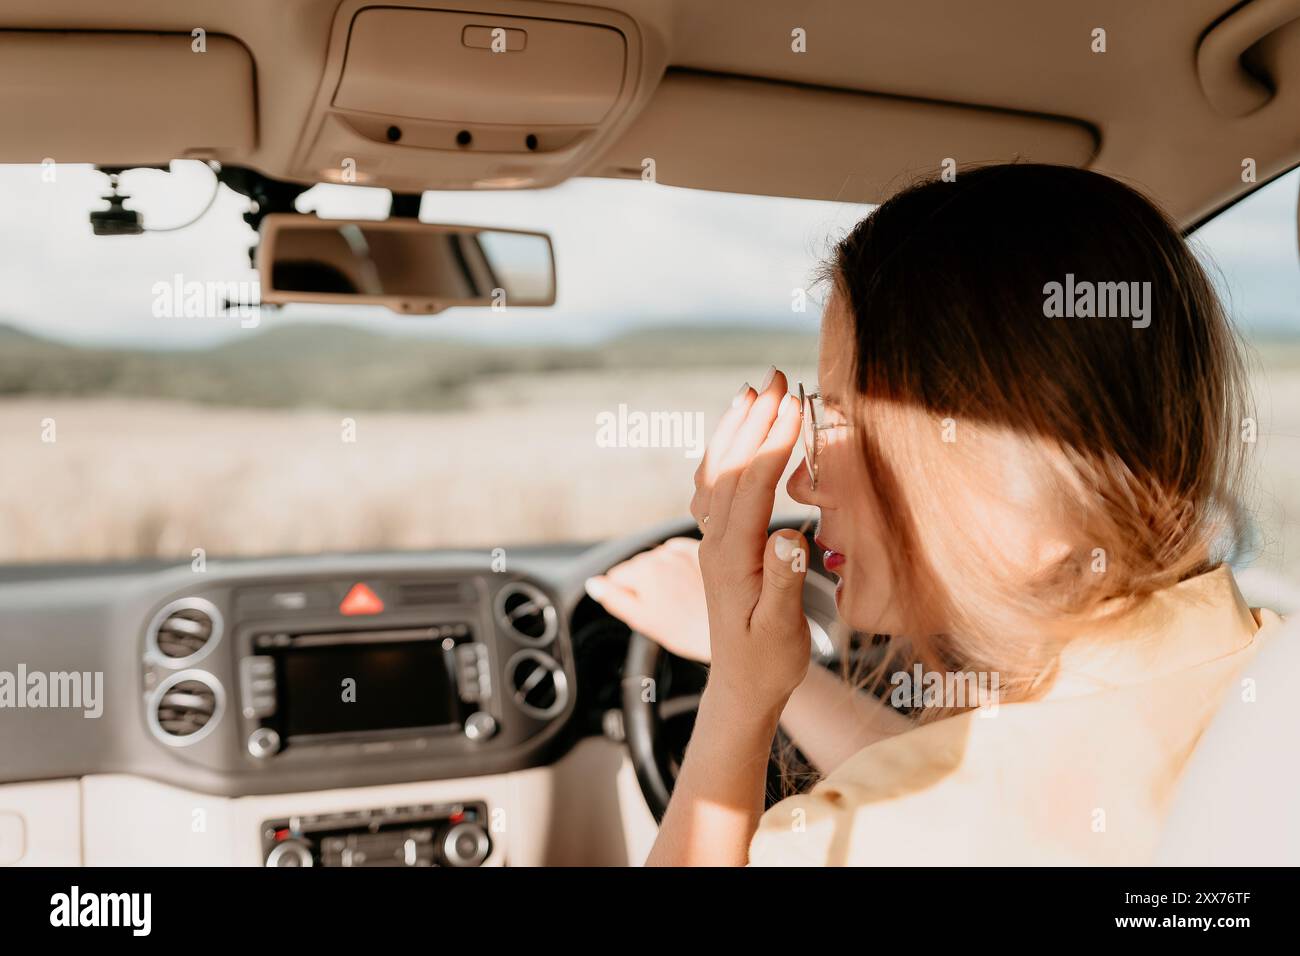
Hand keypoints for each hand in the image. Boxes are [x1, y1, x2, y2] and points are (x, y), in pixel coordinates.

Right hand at [584, 538, 710, 661]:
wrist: (735, 628)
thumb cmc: (687, 631)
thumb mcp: (643, 620)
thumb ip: (614, 598)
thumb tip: (593, 584)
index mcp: (643, 571)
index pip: (617, 576)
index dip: (628, 595)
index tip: (647, 609)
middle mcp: (662, 554)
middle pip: (638, 565)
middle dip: (645, 582)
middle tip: (667, 607)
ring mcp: (684, 549)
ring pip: (659, 558)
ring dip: (663, 572)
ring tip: (681, 597)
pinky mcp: (702, 548)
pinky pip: (680, 552)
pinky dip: (680, 564)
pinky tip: (691, 584)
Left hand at [692, 368, 810, 707]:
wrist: (741, 689)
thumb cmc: (767, 664)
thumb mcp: (779, 630)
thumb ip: (783, 584)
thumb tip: (789, 537)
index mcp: (732, 558)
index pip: (752, 487)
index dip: (773, 444)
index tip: (794, 406)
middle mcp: (716, 543)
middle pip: (732, 468)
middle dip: (754, 419)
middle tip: (776, 377)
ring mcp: (714, 542)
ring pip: (719, 472)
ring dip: (737, 428)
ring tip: (755, 390)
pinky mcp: (720, 546)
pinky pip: (716, 488)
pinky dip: (728, 453)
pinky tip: (737, 435)